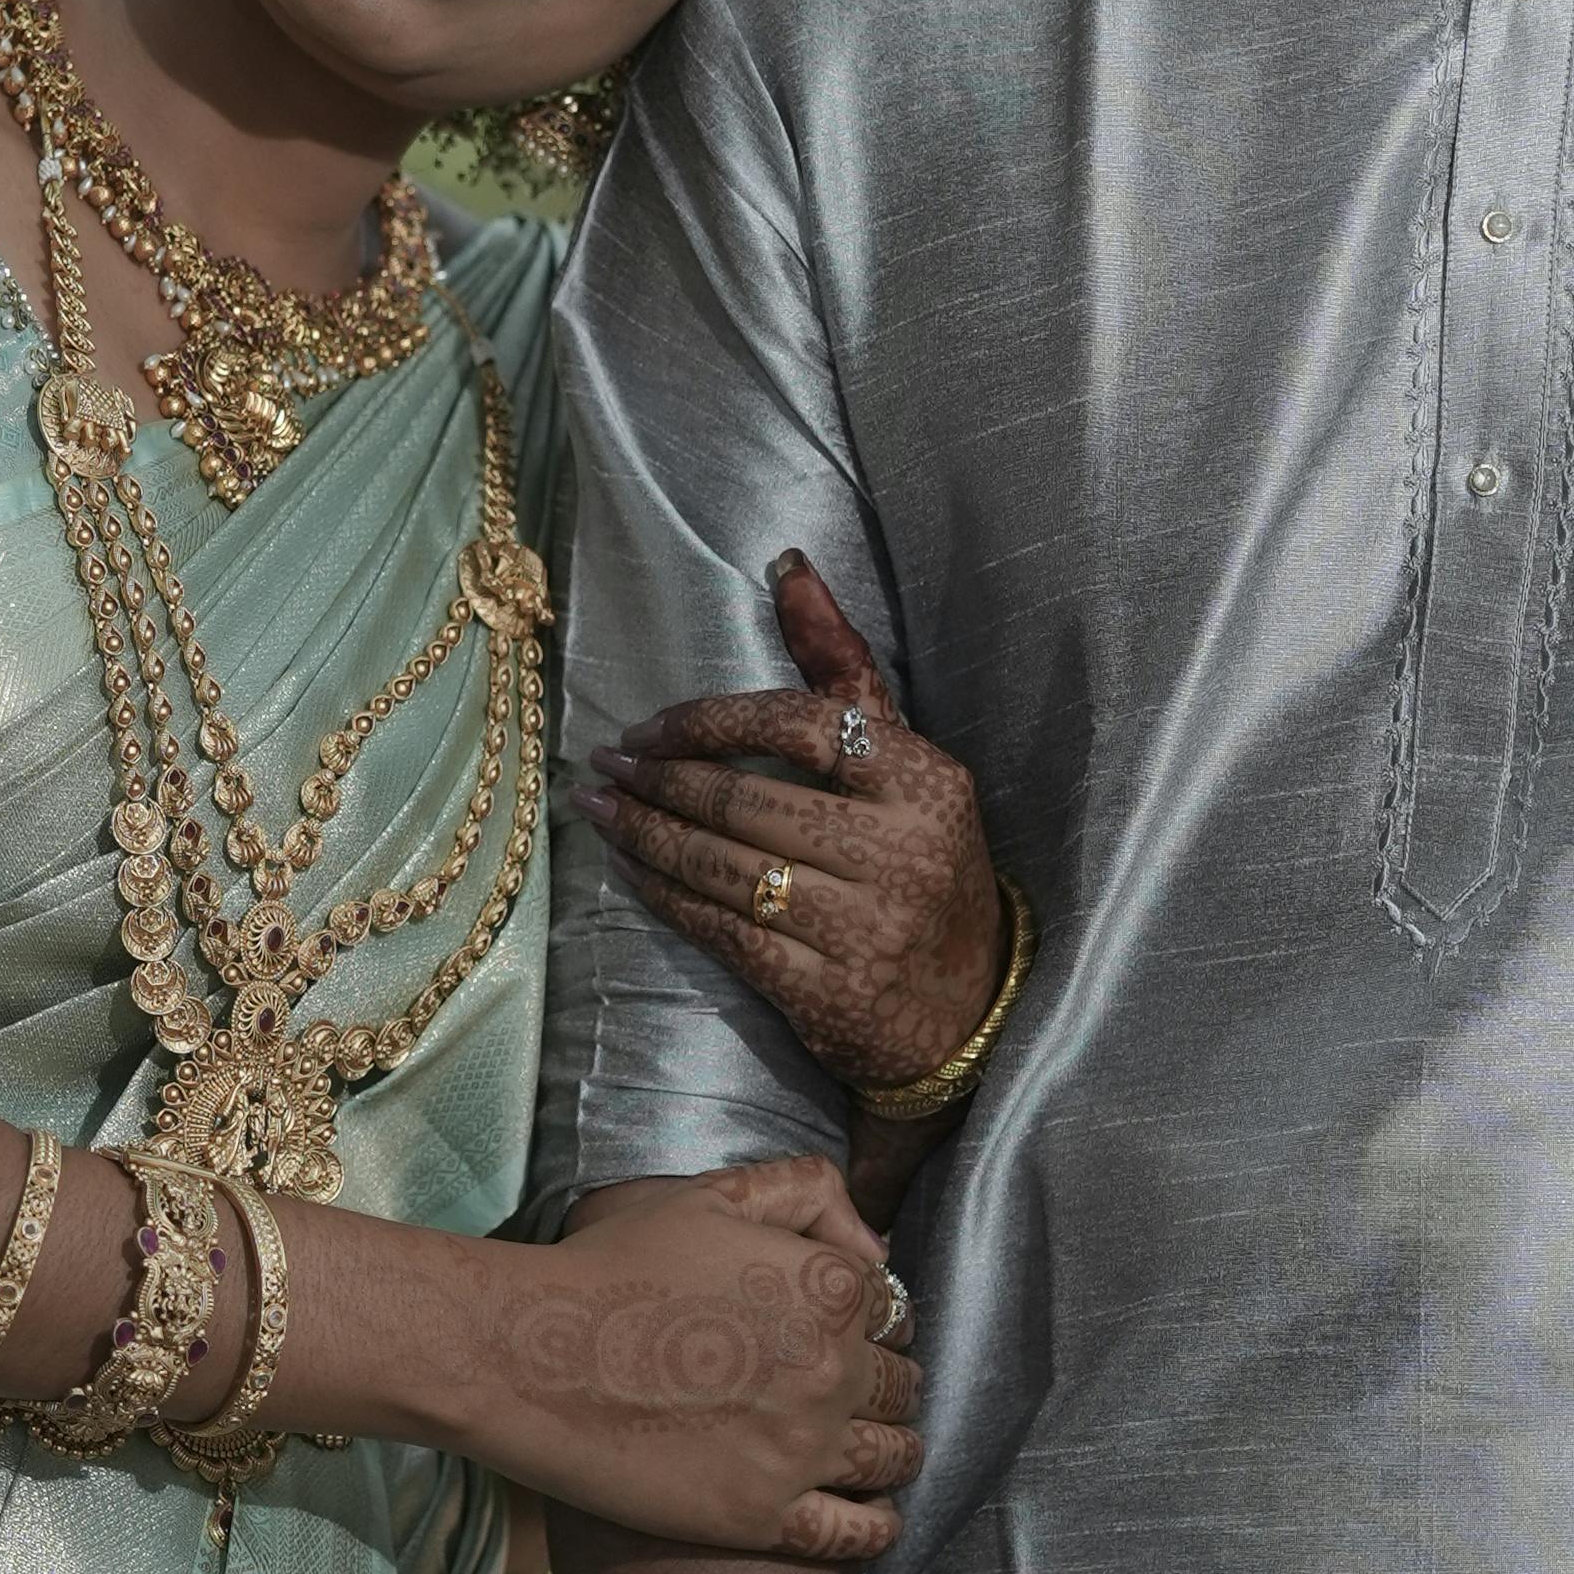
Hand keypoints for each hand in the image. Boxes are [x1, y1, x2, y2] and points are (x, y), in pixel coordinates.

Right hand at [475, 1159, 922, 1563]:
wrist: (530, 1355)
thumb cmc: (611, 1266)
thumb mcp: (713, 1196)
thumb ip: (808, 1194)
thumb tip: (875, 1247)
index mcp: (829, 1287)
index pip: (893, 1312)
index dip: (877, 1323)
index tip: (858, 1337)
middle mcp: (831, 1369)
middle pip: (899, 1385)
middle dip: (887, 1386)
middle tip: (865, 1395)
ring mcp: (801, 1448)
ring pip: (892, 1457)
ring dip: (897, 1451)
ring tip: (885, 1453)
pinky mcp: (764, 1514)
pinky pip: (857, 1532)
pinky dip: (879, 1525)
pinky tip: (878, 1517)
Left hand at [585, 556, 1011, 1103]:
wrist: (972, 1007)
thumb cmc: (924, 861)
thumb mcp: (905, 762)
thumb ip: (842, 665)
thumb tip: (787, 566)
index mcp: (924, 782)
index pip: (799, 727)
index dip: (710, 722)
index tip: (649, 725)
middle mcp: (899, 853)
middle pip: (746, 802)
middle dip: (659, 779)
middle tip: (607, 763)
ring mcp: (863, 928)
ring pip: (723, 868)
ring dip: (645, 834)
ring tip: (602, 807)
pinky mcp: (826, 994)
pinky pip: (723, 932)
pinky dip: (665, 896)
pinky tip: (631, 871)